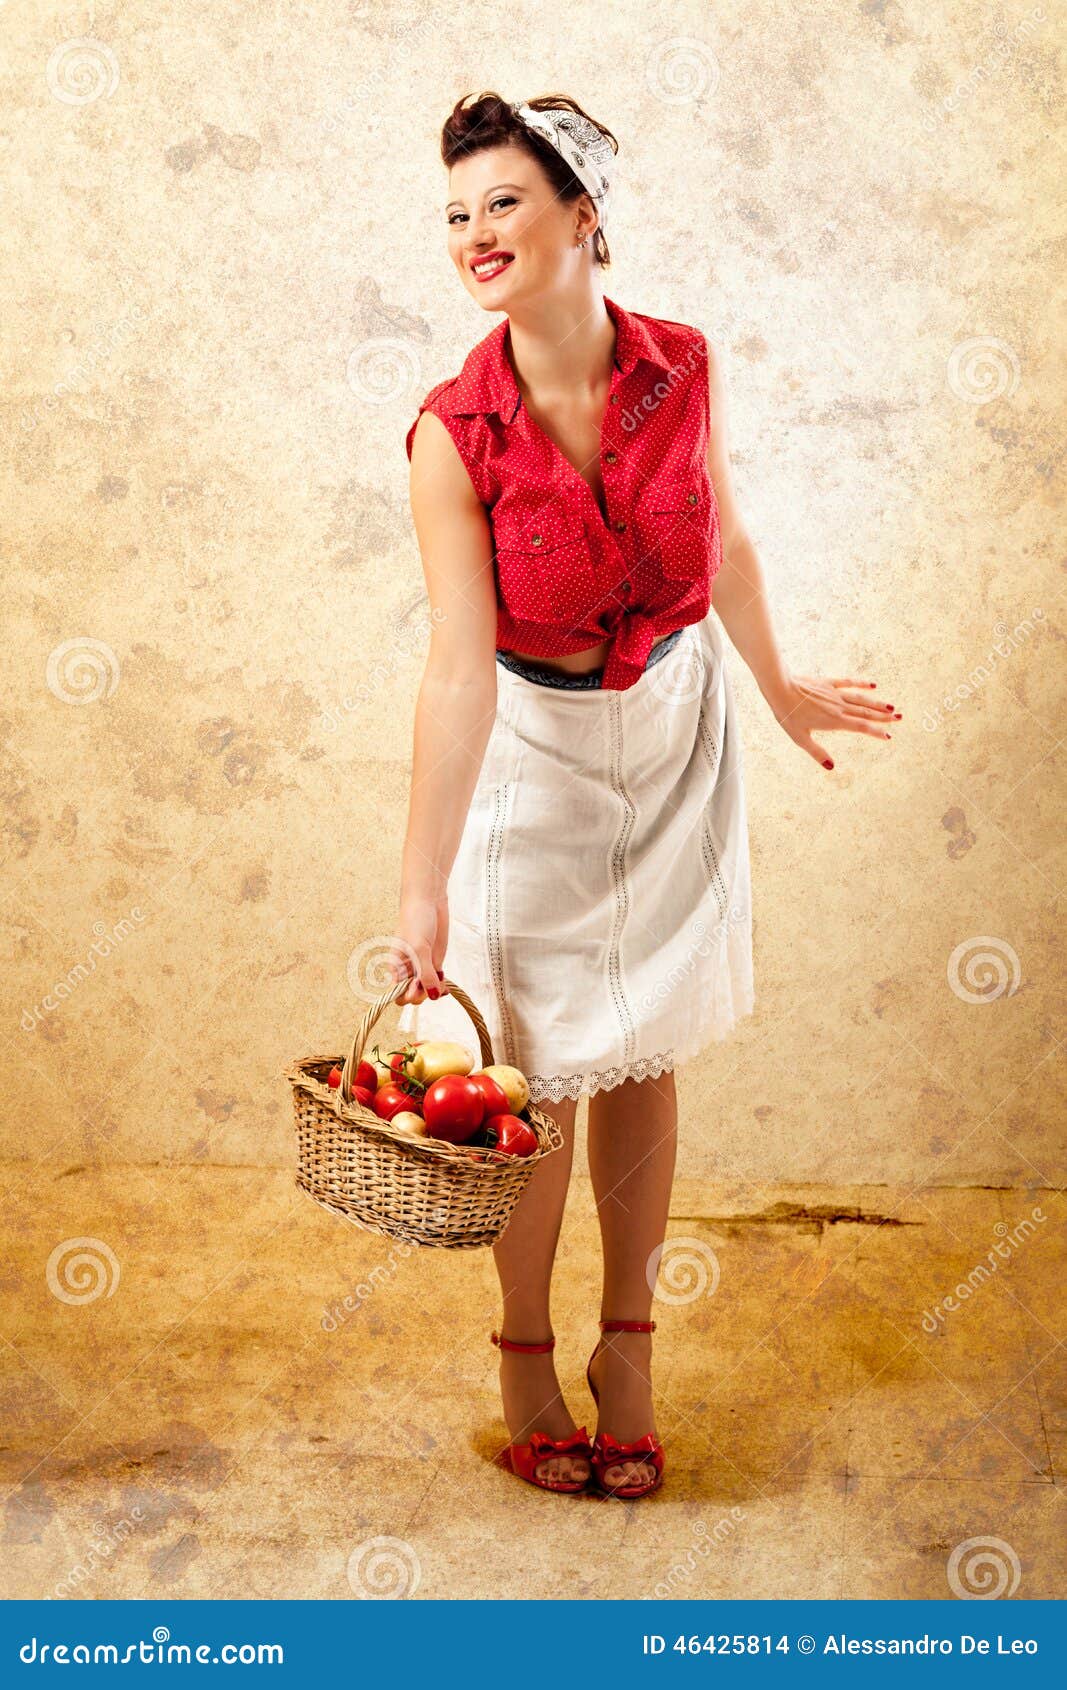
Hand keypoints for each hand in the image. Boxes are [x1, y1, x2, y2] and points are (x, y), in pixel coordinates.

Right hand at [388, 892, 448, 1005]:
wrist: (428, 902)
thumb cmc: (415, 921)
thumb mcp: (420, 949)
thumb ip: (425, 974)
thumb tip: (432, 996)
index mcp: (395, 967)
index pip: (397, 993)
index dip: (407, 995)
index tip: (415, 986)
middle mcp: (407, 969)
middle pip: (413, 995)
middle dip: (421, 995)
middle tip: (429, 982)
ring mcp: (422, 966)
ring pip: (426, 990)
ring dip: (434, 991)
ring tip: (441, 984)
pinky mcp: (434, 961)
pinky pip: (437, 981)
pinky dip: (442, 986)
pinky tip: (446, 986)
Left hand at [763, 672, 899, 769]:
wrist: (779, 688)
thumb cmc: (788, 715)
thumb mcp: (800, 738)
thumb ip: (817, 752)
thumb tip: (832, 767)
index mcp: (834, 721)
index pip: (861, 727)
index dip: (876, 732)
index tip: (889, 736)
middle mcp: (839, 707)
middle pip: (866, 712)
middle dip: (883, 716)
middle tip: (900, 718)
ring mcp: (834, 694)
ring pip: (861, 699)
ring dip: (877, 703)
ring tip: (891, 706)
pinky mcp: (828, 683)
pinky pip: (849, 683)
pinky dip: (862, 684)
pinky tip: (873, 685)